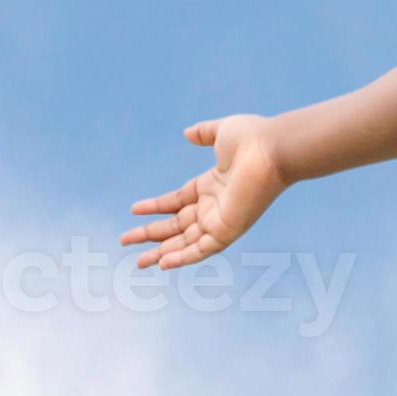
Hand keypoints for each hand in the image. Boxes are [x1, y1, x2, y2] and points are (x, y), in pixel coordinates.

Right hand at [120, 115, 287, 269]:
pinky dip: (183, 258)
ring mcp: (220, 220)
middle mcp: (215, 206)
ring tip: (138, 262)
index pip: (177, 201)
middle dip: (150, 235)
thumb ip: (204, 133)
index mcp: (212, 185)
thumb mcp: (222, 132)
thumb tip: (187, 134)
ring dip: (161, 252)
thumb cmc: (253, 138)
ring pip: (185, 242)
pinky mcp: (227, 230)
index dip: (155, 207)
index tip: (133, 210)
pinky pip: (201, 249)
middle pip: (176, 226)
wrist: (272, 149)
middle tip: (125, 241)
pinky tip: (162, 263)